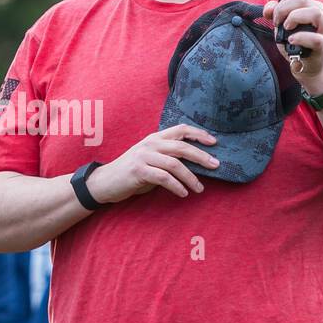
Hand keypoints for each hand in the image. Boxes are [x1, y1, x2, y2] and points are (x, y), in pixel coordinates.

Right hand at [85, 124, 218, 203]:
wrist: (105, 182)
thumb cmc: (132, 173)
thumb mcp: (151, 160)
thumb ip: (169, 157)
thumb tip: (196, 164)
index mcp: (155, 138)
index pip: (181, 129)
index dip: (199, 134)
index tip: (214, 142)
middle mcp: (150, 144)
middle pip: (182, 146)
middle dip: (201, 156)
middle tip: (216, 165)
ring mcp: (143, 156)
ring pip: (175, 164)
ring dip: (191, 177)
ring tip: (200, 188)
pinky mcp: (138, 170)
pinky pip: (163, 178)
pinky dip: (177, 186)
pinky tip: (183, 193)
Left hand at [261, 0, 322, 92]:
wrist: (306, 66)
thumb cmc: (296, 44)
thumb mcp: (283, 27)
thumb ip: (276, 14)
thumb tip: (268, 9)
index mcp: (313, 8)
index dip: (282, 3)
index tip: (271, 15)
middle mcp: (322, 16)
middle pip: (305, 1)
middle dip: (285, 9)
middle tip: (277, 22)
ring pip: (316, 13)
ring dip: (295, 18)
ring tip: (286, 28)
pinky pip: (315, 38)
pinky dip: (301, 37)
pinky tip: (291, 40)